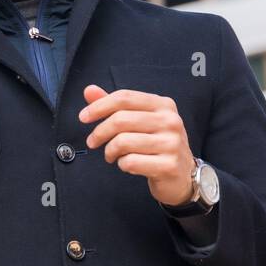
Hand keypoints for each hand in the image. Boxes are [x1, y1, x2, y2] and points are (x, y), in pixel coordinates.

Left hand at [78, 84, 195, 206]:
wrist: (182, 175)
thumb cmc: (156, 144)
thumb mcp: (140, 120)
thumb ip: (115, 106)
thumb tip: (88, 90)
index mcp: (163, 104)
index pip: (124, 97)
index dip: (99, 106)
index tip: (83, 117)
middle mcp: (171, 121)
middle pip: (120, 119)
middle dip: (99, 132)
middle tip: (93, 142)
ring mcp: (172, 143)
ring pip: (123, 142)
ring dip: (109, 151)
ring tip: (111, 155)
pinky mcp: (169, 165)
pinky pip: (130, 162)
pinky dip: (122, 164)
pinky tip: (128, 164)